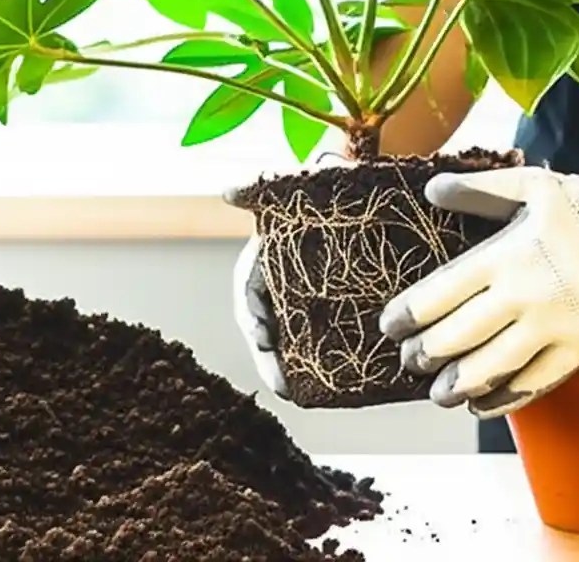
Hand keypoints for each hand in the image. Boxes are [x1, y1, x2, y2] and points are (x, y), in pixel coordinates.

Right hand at [222, 154, 353, 399]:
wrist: (349, 188)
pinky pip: (318, 342)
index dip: (253, 316)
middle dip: (268, 360)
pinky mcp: (328, 313)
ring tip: (295, 394)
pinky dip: (318, 365)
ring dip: (286, 370)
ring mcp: (302, 301)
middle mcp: (278, 285)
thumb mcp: (291, 184)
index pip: (248, 290)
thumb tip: (230, 191)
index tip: (263, 335)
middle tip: (282, 386)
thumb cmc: (316, 187)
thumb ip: (264, 186)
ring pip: (287, 341)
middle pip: (264, 328)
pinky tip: (333, 386)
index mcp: (263, 258)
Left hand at [379, 139, 578, 418]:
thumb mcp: (528, 186)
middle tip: (409, 362)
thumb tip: (431, 190)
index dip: (409, 316)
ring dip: (458, 385)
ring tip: (439, 392)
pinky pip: (536, 381)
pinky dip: (504, 398)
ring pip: (492, 367)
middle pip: (458, 336)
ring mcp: (554, 323)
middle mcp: (525, 293)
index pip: (440, 294)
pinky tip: (481, 404)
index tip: (390, 328)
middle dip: (425, 354)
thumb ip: (476, 190)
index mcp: (505, 255)